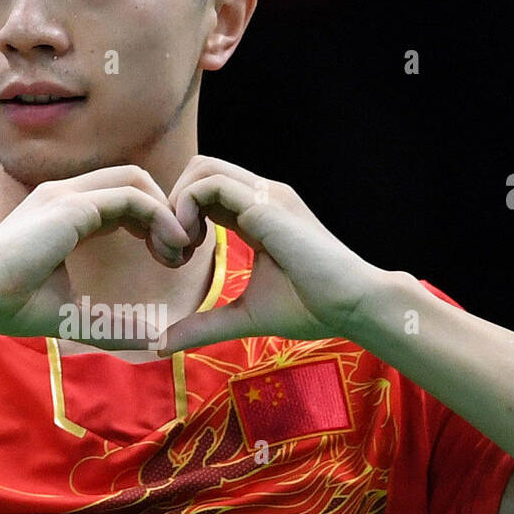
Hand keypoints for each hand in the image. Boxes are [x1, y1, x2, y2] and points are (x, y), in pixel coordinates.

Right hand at [0, 165, 191, 342]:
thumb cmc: (12, 306)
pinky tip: (170, 246)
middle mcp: (66, 195)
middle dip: (165, 209)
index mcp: (64, 214)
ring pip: (135, 181)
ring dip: (166, 212)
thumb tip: (154, 340)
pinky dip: (158, 216)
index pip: (120, 198)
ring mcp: (67, 195)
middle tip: (179, 253)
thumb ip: (112, 323)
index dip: (150, 221)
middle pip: (133, 180)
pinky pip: (130, 196)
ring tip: (178, 251)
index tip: (165, 257)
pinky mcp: (72, 206)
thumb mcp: (75, 314)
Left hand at [156, 155, 388, 352]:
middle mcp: (261, 196)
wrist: (351, 305)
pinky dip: (186, 208)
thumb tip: (163, 345)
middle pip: (199, 169)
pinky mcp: (265, 204)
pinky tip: (190, 245)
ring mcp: (264, 195)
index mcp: (258, 215)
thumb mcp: (243, 316)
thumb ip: (204, 325)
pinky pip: (210, 184)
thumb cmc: (310, 309)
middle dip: (172, 204)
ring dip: (176, 204)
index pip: (206, 193)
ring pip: (201, 168)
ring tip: (180, 248)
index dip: (180, 218)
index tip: (176, 259)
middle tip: (171, 250)